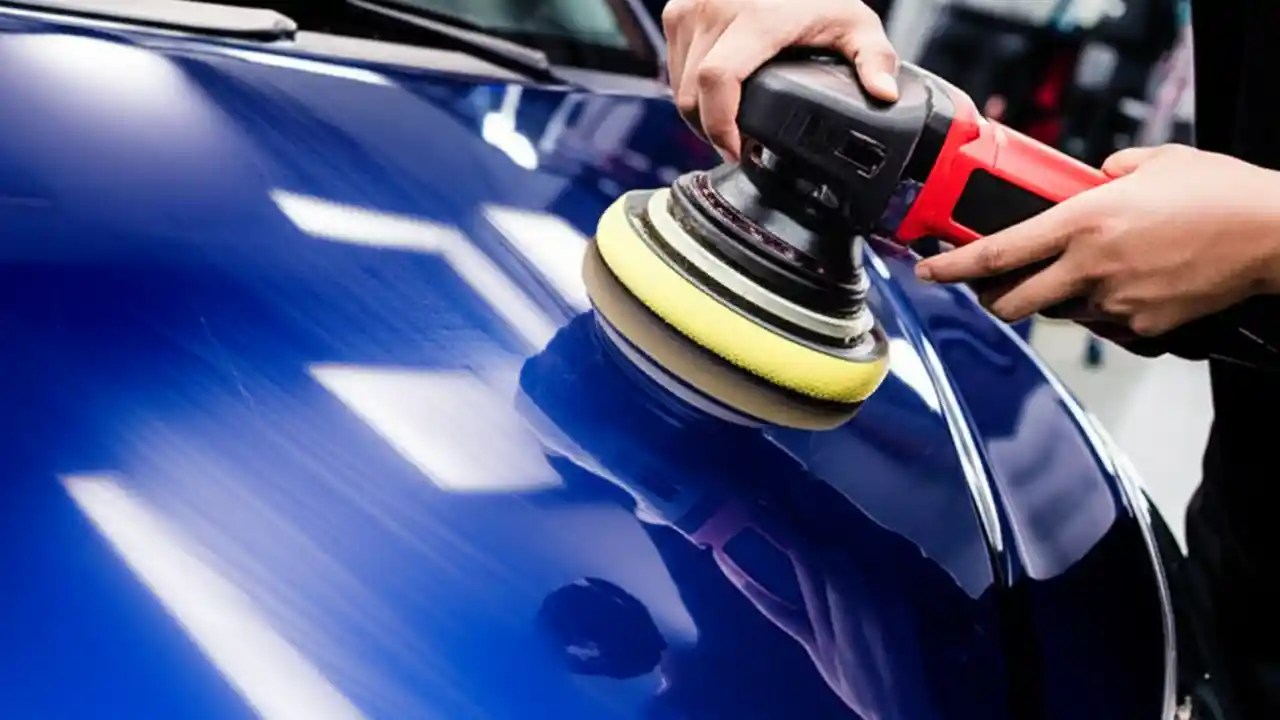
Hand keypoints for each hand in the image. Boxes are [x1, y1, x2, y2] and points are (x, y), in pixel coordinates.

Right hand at [662, 0, 898, 160]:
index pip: (717, 82)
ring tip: (730, 124)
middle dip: (711, 130)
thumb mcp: (854, 22)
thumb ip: (874, 58)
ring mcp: (689, 9)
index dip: (721, 127)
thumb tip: (885, 94)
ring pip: (679, 86)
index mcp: (754, 18)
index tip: (737, 151)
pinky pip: (673, 69)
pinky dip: (691, 91)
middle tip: (740, 145)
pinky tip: (716, 99)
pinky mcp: (676, 12)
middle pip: (693, 95)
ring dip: (700, 113)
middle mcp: (713, 10)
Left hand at [914, 144, 1279, 337]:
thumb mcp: (1152, 162)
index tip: (926, 269)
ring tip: (1078, 272)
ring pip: (1056, 312)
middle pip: (1010, 303)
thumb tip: (1093, 179)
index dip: (951, 267)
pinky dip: (1098, 310)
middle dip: (988, 300)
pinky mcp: (1141, 327)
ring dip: (1051, 298)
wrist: (1273, 233)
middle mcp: (1090, 267)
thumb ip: (1109, 171)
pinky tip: (1121, 286)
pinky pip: (1100, 324)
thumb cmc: (1218, 193)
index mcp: (1082, 222)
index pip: (996, 254)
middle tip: (985, 288)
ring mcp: (1114, 302)